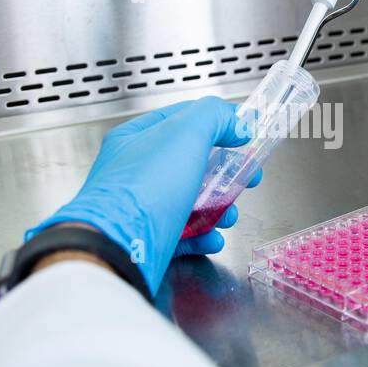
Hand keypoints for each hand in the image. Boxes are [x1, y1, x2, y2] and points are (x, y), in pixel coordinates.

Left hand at [27, 97, 260, 293]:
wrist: (118, 249)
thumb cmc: (144, 189)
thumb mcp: (185, 134)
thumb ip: (215, 117)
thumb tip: (236, 121)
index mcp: (137, 140)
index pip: (182, 121)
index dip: (218, 124)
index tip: (245, 133)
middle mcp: (136, 174)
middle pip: (193, 165)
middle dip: (226, 173)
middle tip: (249, 177)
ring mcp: (142, 209)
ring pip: (191, 203)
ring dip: (219, 208)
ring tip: (229, 215)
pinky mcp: (149, 241)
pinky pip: (184, 236)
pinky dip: (204, 237)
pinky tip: (214, 238)